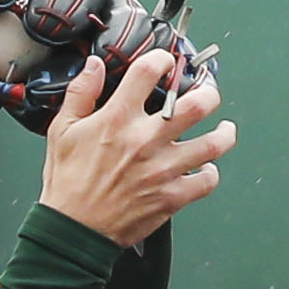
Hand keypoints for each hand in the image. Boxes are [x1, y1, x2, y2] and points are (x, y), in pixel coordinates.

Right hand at [36, 45, 232, 249]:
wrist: (74, 229)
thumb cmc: (68, 182)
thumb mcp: (63, 130)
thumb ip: (80, 93)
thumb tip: (93, 65)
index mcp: (118, 119)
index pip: (148, 72)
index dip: (162, 59)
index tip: (166, 62)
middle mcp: (146, 140)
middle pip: (197, 105)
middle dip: (209, 92)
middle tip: (208, 93)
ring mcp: (163, 169)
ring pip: (213, 144)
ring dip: (224, 134)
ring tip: (225, 129)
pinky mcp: (172, 196)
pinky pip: (207, 181)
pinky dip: (211, 173)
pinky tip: (207, 168)